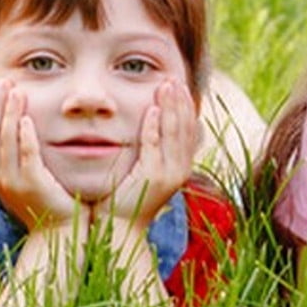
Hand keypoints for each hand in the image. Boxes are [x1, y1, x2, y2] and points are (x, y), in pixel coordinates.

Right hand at [0, 80, 78, 230]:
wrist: (59, 230)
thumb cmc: (45, 199)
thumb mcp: (21, 175)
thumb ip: (13, 152)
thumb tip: (11, 125)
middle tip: (5, 82)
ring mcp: (12, 181)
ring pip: (3, 139)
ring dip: (9, 112)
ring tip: (18, 92)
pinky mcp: (32, 184)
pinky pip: (25, 154)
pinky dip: (24, 134)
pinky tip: (27, 118)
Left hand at [103, 79, 197, 227]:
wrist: (118, 228)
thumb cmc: (124, 199)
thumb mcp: (142, 172)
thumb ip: (149, 152)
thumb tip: (149, 128)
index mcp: (178, 167)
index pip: (187, 131)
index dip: (185, 108)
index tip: (179, 86)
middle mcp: (179, 170)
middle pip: (185, 128)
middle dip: (180, 102)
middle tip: (174, 78)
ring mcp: (168, 174)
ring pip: (174, 134)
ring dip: (171, 108)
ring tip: (167, 86)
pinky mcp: (152, 177)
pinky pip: (154, 146)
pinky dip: (155, 127)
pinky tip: (153, 110)